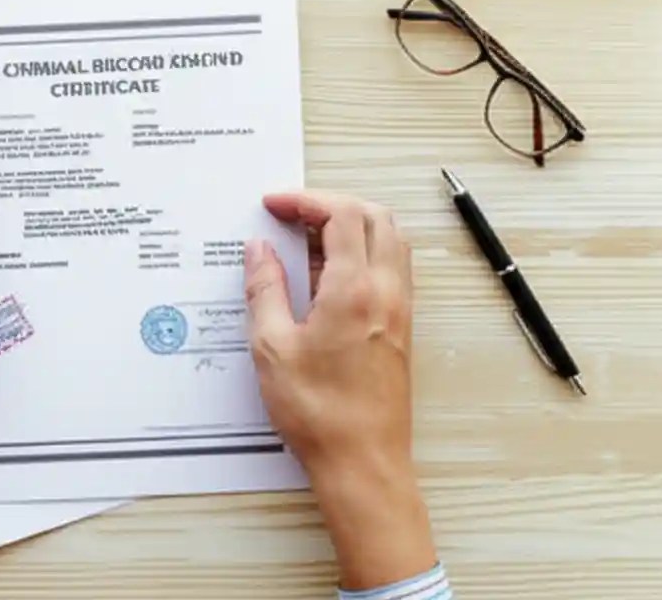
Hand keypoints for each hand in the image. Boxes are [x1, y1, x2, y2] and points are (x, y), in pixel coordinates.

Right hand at [244, 191, 435, 589]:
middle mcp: (386, 292)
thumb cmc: (319, 413)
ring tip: (307, 242)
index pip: (341, 214)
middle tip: (291, 215)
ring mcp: (400, 309)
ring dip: (352, 225)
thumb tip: (259, 252)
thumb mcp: (272, 347)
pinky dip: (363, 252)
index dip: (305, 200)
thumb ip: (265, 289)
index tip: (275, 206)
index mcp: (354, 290)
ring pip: (389, 238)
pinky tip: (327, 275)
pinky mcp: (401, 327)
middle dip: (331, 204)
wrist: (362, 461)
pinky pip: (390, 267)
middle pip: (373, 215)